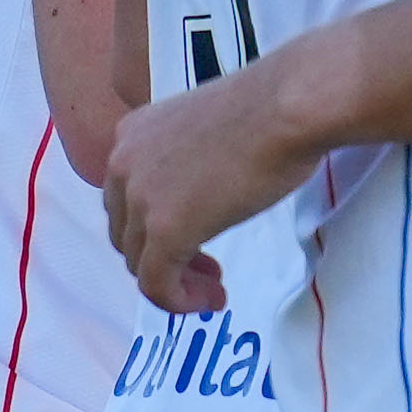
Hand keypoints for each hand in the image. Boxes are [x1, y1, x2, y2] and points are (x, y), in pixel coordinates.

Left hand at [105, 64, 313, 315]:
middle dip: (162, 258)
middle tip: (206, 269)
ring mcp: (141, 198)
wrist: (288, 109)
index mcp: (131, 135)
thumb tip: (203, 190)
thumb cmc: (270, 110)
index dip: (154, 228)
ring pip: (138, 262)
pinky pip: (157, 285)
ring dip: (175, 282)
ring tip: (212, 289)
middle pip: (127, 233)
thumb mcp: (209, 130)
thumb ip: (190, 159)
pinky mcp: (166, 230)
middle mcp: (123, 164)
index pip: (125, 198)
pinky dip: (177, 301)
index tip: (193, 239)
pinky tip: (210, 300)